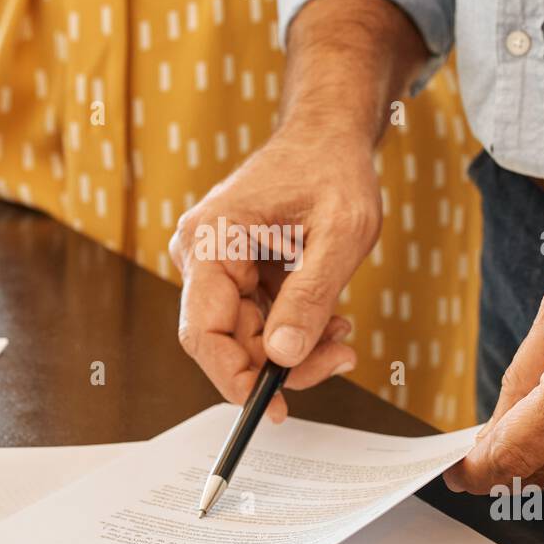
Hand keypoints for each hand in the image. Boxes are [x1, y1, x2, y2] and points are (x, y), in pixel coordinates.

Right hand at [168, 121, 378, 420]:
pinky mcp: (237, 271)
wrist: (330, 136)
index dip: (233, 377)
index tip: (271, 407)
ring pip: (247, 336)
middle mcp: (201, 254)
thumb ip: (311, 297)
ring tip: (342, 334)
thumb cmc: (333, 169)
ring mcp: (217, 263)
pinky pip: (259, 320)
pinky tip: (331, 319)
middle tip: (338, 359)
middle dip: (282, 363)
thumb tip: (283, 358)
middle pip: (227, 341)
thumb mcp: (339, 234)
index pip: (202, 331)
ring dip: (295, 348)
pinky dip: (295, 329)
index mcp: (210, 240)